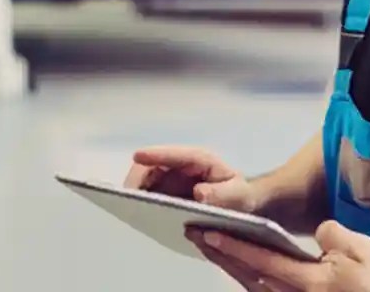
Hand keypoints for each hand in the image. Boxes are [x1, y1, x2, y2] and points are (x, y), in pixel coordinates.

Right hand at [123, 146, 256, 211]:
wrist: (240, 203)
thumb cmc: (240, 195)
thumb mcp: (238, 195)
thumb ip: (222, 194)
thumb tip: (199, 194)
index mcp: (199, 160)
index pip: (175, 154)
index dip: (156, 154)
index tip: (138, 155)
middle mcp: (180, 166)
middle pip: (151, 167)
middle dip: (138, 180)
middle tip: (129, 198)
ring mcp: (170, 178)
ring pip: (146, 180)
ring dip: (137, 193)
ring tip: (130, 209)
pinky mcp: (165, 192)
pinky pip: (149, 194)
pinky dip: (142, 202)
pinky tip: (139, 215)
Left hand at [188, 220, 369, 291]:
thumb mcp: (361, 248)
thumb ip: (332, 235)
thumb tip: (316, 232)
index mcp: (310, 282)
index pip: (263, 261)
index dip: (235, 247)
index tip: (210, 234)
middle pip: (248, 277)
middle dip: (221, 256)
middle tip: (196, 236)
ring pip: (251, 286)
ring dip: (229, 266)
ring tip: (209, 246)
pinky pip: (263, 291)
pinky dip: (245, 277)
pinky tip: (235, 264)